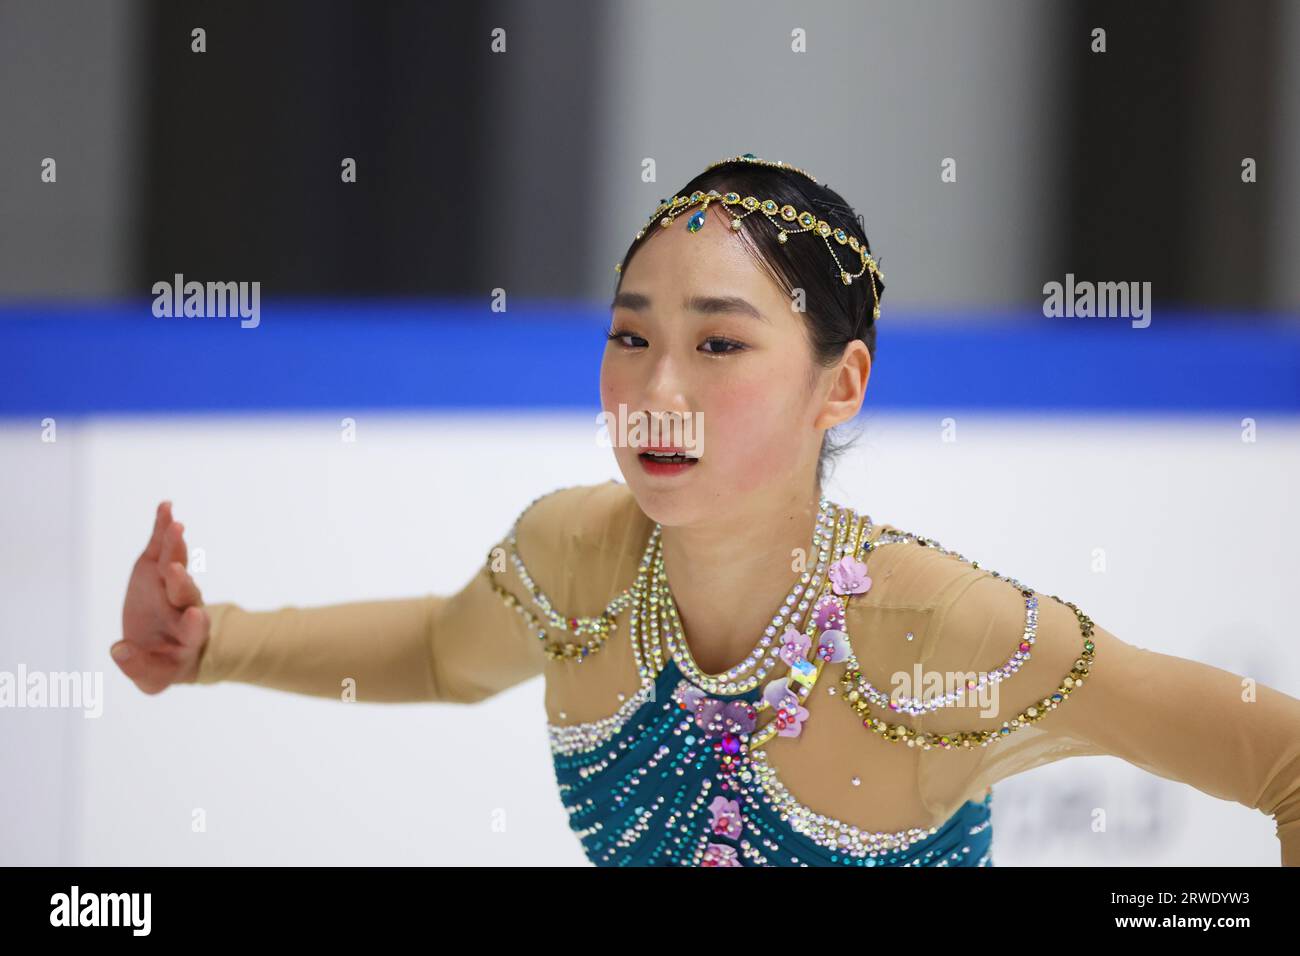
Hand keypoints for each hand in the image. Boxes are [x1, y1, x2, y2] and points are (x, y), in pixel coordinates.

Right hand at [114, 501, 209, 692]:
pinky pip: (162, 546)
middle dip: (182, 583)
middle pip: (186, 594)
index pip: (193, 630)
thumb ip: (137, 667)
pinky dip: (163, 528)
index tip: (195, 617)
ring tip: (175, 527)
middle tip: (176, 572)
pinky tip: (165, 508)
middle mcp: (184, 608)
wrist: (167, 645)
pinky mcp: (157, 568)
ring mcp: (172, 585)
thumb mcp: (153, 678)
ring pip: (177, 565)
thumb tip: (118, 649)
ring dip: (176, 547)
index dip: (194, 624)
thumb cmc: (161, 664)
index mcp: (188, 637)